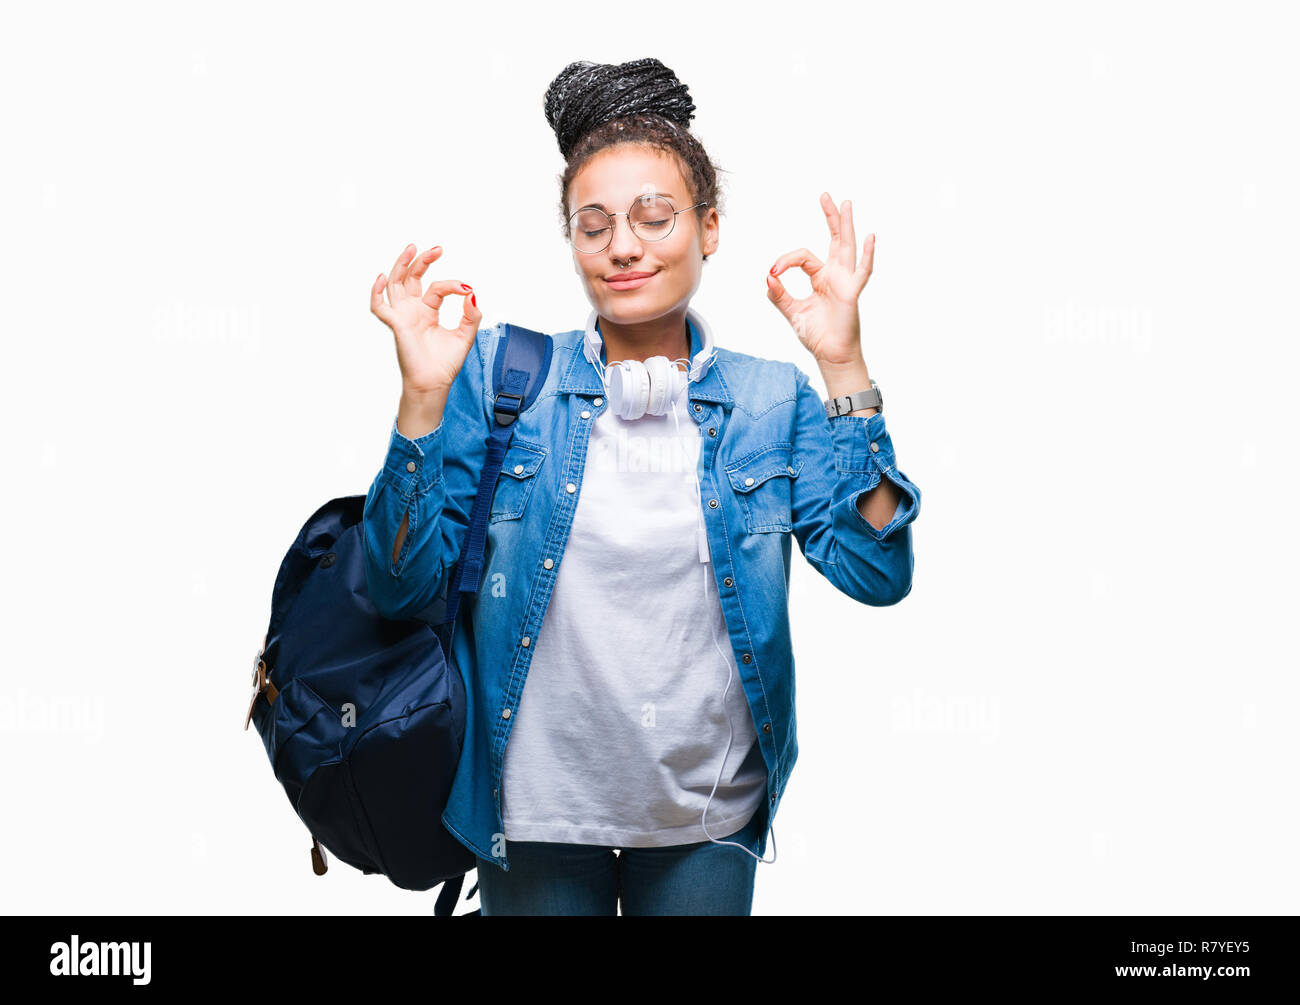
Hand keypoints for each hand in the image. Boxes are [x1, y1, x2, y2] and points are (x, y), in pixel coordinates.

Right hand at [370, 243, 482, 393]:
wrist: (434, 384)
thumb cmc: (444, 364)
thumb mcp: (465, 336)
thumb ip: (471, 315)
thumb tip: (472, 293)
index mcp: (428, 311)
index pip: (437, 288)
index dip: (452, 285)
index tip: (466, 289)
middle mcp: (413, 310)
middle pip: (411, 277)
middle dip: (422, 261)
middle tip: (437, 249)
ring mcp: (403, 316)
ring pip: (395, 284)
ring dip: (401, 265)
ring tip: (412, 248)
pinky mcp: (396, 325)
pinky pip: (379, 307)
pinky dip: (376, 292)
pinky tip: (381, 277)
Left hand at [765, 193, 874, 365]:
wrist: (830, 355)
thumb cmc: (817, 334)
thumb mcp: (792, 312)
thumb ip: (779, 295)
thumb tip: (768, 276)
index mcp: (820, 277)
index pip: (802, 257)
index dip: (786, 262)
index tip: (773, 273)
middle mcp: (835, 274)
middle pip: (834, 239)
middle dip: (830, 217)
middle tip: (825, 195)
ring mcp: (845, 281)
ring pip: (847, 246)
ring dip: (846, 225)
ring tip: (846, 203)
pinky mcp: (852, 292)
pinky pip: (862, 271)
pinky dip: (867, 255)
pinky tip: (870, 237)